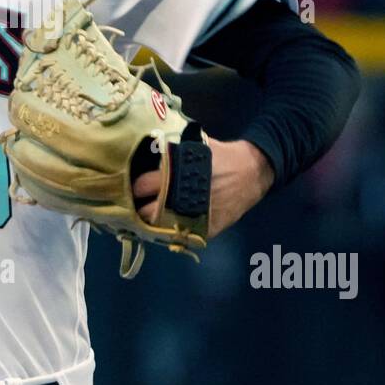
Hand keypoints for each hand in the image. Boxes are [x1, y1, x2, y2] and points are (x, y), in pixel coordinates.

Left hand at [132, 134, 274, 238]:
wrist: (252, 171)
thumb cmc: (221, 156)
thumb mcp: (194, 148)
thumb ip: (171, 153)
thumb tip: (148, 154)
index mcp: (177, 175)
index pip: (142, 186)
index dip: (134, 188)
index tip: (132, 189)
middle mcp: (183, 198)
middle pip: (146, 212)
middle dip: (139, 209)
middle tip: (137, 206)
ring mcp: (195, 217)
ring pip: (161, 228)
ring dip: (154, 223)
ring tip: (151, 217)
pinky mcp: (207, 230)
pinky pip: (182, 237)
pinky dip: (174, 232)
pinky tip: (170, 225)